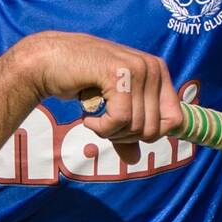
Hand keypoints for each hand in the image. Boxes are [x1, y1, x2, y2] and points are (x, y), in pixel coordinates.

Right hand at [15, 32, 182, 153]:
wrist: (47, 61)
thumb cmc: (80, 81)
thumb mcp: (111, 107)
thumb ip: (125, 132)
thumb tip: (135, 160)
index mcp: (158, 71)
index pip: (174, 120)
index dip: (149, 134)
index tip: (123, 128)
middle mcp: (152, 67)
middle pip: (153, 129)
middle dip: (125, 136)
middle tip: (103, 124)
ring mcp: (137, 68)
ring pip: (136, 126)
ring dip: (111, 132)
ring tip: (95, 118)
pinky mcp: (118, 74)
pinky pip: (120, 120)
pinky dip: (101, 127)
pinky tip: (87, 117)